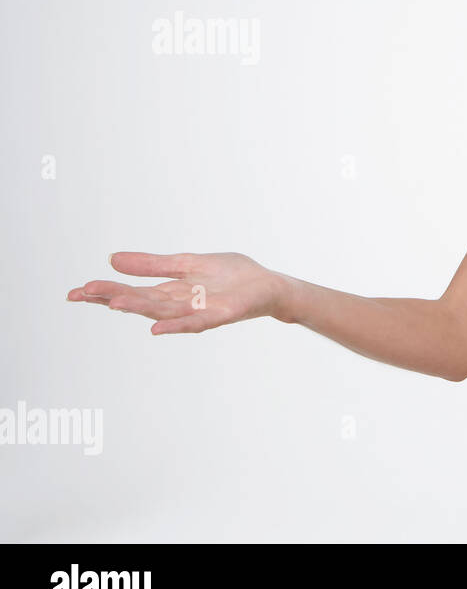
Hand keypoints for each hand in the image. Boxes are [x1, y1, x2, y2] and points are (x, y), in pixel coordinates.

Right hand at [67, 252, 291, 334]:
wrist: (269, 286)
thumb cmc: (232, 276)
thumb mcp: (187, 263)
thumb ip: (154, 264)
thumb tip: (113, 259)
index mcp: (171, 291)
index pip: (132, 291)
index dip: (105, 291)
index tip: (75, 291)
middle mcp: (180, 304)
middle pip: (141, 302)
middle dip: (111, 298)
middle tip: (81, 294)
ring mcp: (199, 311)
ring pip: (163, 312)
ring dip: (138, 309)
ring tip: (112, 303)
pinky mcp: (221, 314)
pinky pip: (196, 322)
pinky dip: (177, 326)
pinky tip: (156, 329)